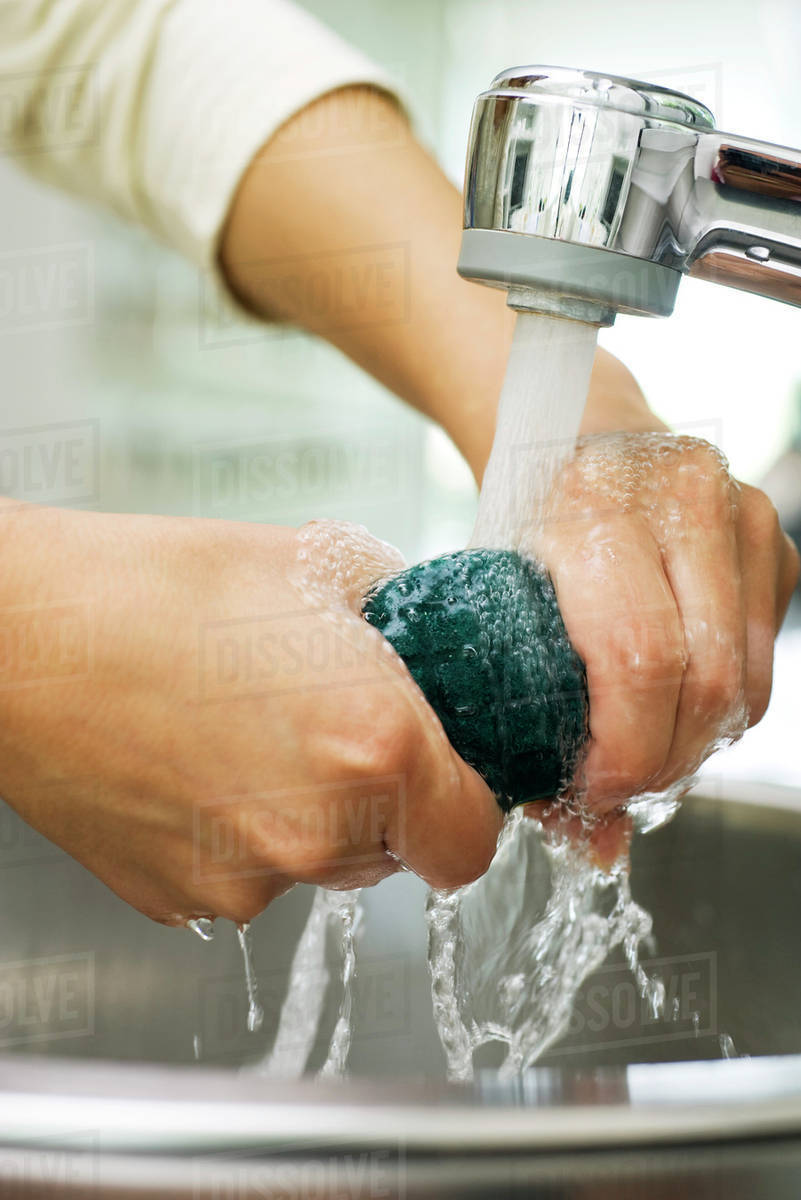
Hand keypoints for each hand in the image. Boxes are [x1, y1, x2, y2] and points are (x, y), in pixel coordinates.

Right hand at [0, 506, 500, 923]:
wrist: (24, 633)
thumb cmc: (160, 585)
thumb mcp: (320, 564)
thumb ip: (402, 623)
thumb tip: (431, 646)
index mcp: (375, 746)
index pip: (473, 839)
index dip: (465, 804)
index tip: (446, 776)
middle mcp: (317, 834)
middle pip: (396, 853)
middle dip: (383, 799)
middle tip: (330, 725)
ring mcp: (241, 880)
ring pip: (318, 864)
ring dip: (311, 817)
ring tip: (249, 733)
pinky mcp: (176, 899)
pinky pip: (245, 876)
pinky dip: (239, 833)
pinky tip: (198, 764)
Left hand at [532, 433, 799, 813]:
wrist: (575, 425)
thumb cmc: (523, 514)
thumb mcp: (502, 597)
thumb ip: (535, 715)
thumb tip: (596, 845)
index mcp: (593, 505)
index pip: (640, 659)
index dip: (624, 752)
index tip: (592, 789)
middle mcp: (683, 498)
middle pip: (708, 683)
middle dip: (663, 764)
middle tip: (616, 790)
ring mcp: (743, 512)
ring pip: (749, 684)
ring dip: (695, 745)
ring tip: (640, 752)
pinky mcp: (775, 536)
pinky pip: (763, 659)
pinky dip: (721, 706)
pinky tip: (670, 705)